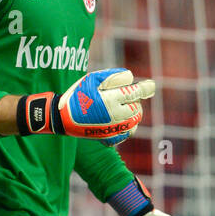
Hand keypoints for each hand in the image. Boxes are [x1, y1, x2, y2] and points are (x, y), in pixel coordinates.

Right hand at [17, 68, 152, 142]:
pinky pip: (128, 133)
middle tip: (122, 96)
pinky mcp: (111, 138)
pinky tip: (120, 120)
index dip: (146, 88)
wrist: (63, 119)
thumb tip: (132, 79)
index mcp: (111, 100)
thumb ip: (114, 76)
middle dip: (134, 100)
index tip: (151, 86)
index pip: (137, 93)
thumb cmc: (78, 95)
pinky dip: (129, 126)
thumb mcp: (92, 79)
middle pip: (138, 108)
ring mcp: (114, 129)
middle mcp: (116, 116)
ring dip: (133, 112)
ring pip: (135, 121)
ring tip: (121, 106)